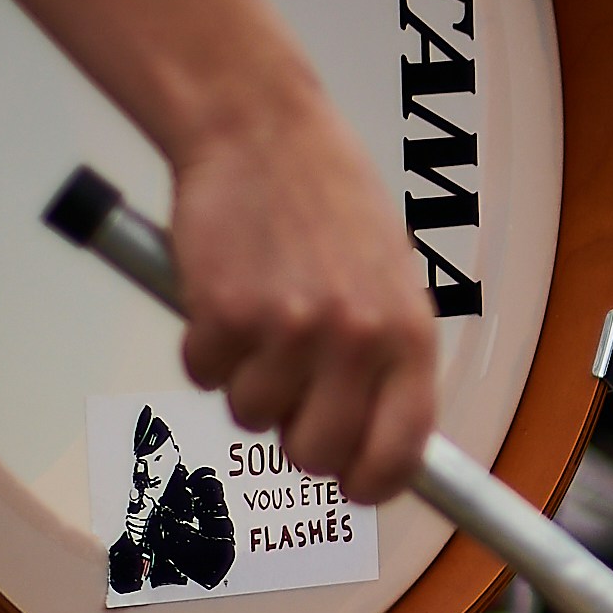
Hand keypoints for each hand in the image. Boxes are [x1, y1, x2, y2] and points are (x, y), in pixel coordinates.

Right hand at [164, 89, 440, 501]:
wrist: (260, 128)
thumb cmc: (327, 203)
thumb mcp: (390, 280)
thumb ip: (387, 357)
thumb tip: (375, 441)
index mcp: (410, 335)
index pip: (400, 452)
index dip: (369, 482)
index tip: (350, 483)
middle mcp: (357, 340)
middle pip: (315, 454)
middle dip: (294, 435)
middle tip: (287, 388)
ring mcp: (290, 329)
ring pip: (251, 415)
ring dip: (244, 379)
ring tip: (259, 314)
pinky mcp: (225, 313)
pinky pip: (202, 375)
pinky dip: (202, 347)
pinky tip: (222, 294)